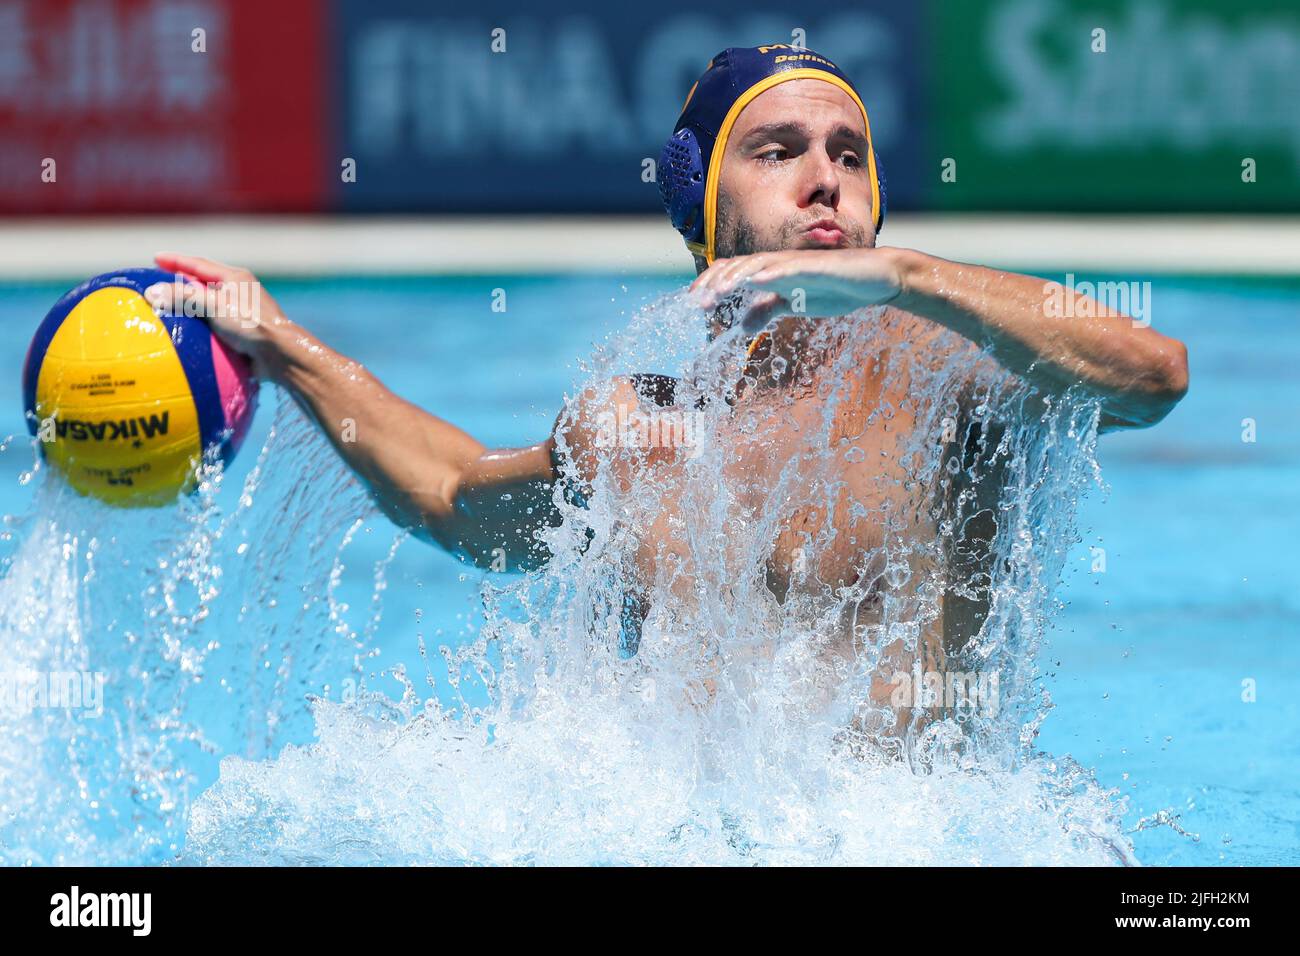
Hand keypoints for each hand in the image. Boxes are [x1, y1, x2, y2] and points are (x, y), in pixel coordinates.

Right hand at [144, 253, 293, 381]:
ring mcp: (240, 311)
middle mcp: (238, 291)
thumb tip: (152, 292)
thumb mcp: (215, 306)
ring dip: (189, 305)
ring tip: (167, 307)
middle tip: (159, 282)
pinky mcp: (242, 331)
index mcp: (235, 278)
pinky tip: (186, 331)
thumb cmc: (252, 325)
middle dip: (181, 281)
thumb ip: (184, 297)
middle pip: (203, 282)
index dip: (176, 261)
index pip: (199, 264)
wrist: (281, 355)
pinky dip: (199, 323)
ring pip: (208, 304)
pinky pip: (214, 323)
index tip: (155, 258)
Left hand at [689, 248, 904, 322]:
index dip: (711, 285)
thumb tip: (740, 327)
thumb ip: (767, 310)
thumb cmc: (835, 287)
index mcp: (772, 272)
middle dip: (714, 283)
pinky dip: (772, 273)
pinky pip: (791, 268)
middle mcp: (779, 263)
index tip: (693, 303)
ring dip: (736, 278)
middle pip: (738, 266)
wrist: (875, 279)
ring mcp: (798, 263)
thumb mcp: (794, 304)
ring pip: (759, 264)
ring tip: (717, 292)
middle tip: (697, 303)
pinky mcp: (818, 267)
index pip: (733, 274)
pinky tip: (757, 281)